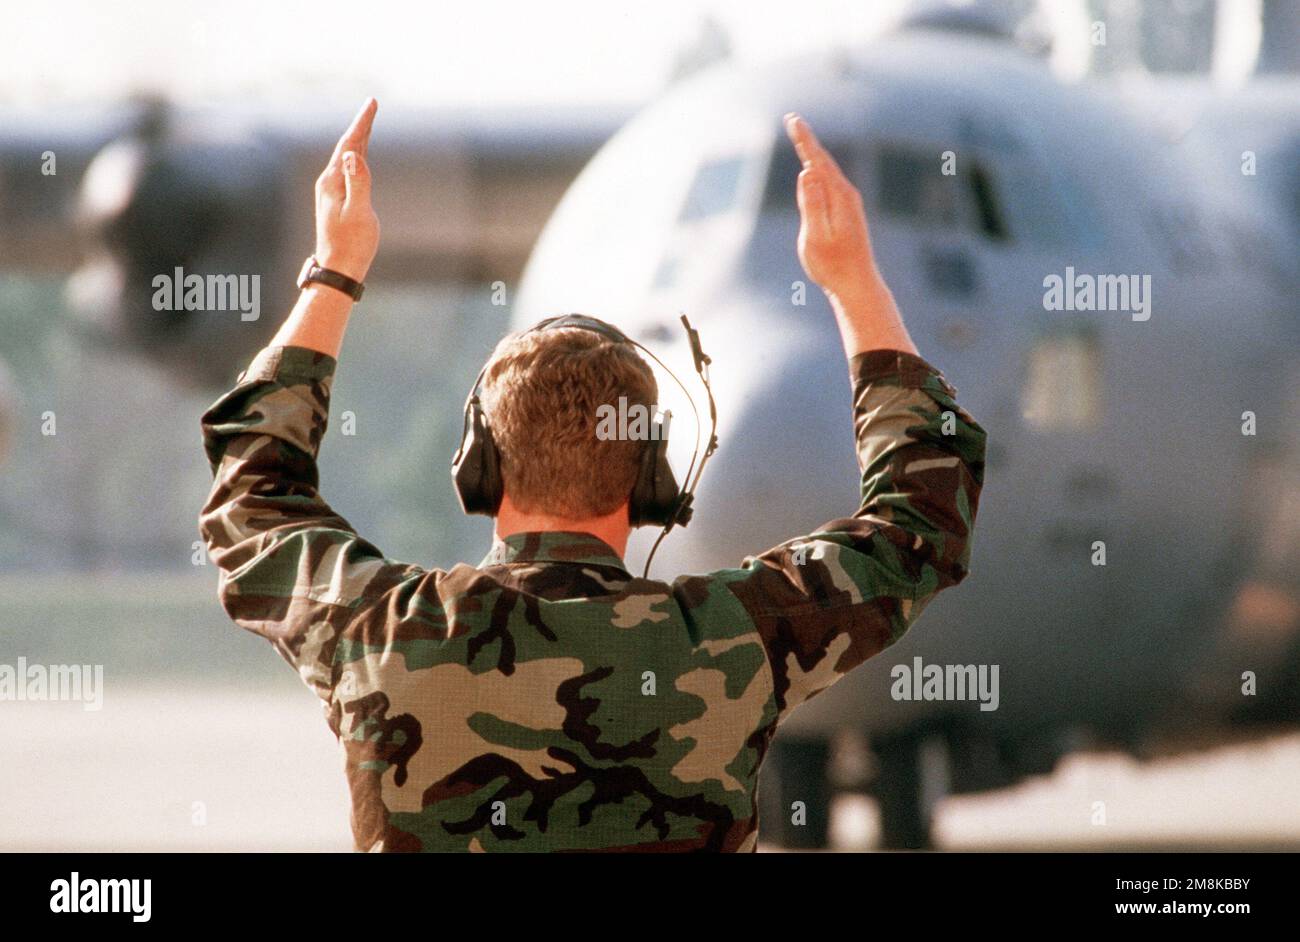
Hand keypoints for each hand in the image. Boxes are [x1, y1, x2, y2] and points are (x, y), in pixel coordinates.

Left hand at [313, 98, 379, 283]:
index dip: (362, 123)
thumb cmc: (351, 244)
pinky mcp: (337, 200)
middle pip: (346, 147)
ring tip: (368, 122)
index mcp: (332, 181)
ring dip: (358, 139)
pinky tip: (359, 155)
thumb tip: (352, 155)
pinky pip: (348, 170)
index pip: (349, 144)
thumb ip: (358, 183)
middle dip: (361, 126)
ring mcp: (331, 191)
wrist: (337, 268)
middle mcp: (328, 182)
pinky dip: (357, 157)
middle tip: (372, 105)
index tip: (372, 103)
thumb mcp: (359, 213)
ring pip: (346, 157)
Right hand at [784, 112, 875, 298]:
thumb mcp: (817, 236)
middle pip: (824, 161)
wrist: (857, 284)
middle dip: (807, 141)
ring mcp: (848, 204)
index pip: (817, 161)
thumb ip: (812, 204)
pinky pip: (830, 184)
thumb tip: (807, 173)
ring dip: (814, 153)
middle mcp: (847, 195)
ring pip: (828, 172)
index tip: (792, 120)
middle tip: (793, 120)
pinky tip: (815, 171)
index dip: (804, 140)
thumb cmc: (833, 265)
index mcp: (839, 197)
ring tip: (802, 138)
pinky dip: (819, 170)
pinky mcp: (847, 214)